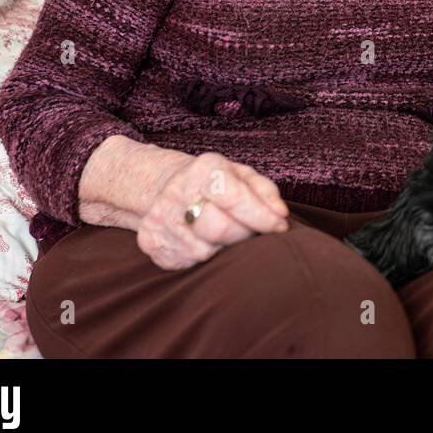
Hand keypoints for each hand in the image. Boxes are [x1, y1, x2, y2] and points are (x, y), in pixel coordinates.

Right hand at [137, 151, 290, 269]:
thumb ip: (264, 191)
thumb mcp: (240, 175)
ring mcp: (159, 220)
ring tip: (226, 234)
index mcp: (202, 170)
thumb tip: (280, 215)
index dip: (263, 218)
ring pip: (206, 251)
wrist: (163, 187)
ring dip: (225, 248)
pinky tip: (204, 240)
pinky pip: (189, 262)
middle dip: (245, 235)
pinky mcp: (151, 244)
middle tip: (252, 232)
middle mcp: (176, 192)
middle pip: (221, 229)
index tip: (279, 227)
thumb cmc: (213, 183)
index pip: (236, 199)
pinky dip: (205, 255)